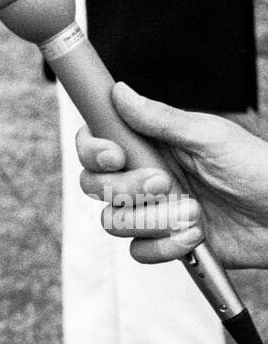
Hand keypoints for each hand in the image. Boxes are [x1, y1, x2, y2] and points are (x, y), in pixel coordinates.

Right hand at [76, 82, 267, 269]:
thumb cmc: (259, 169)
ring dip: (151, 219)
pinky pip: (139, 250)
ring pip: (113, 220)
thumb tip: (121, 93)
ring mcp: (154, 210)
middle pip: (95, 183)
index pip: (99, 140)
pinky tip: (193, 235)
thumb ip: (161, 119)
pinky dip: (163, 246)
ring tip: (191, 213)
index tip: (114, 156)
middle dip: (125, 188)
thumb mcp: (210, 137)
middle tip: (164, 183)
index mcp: (153, 143)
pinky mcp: (167, 241)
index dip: (93, 149)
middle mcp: (147, 175)